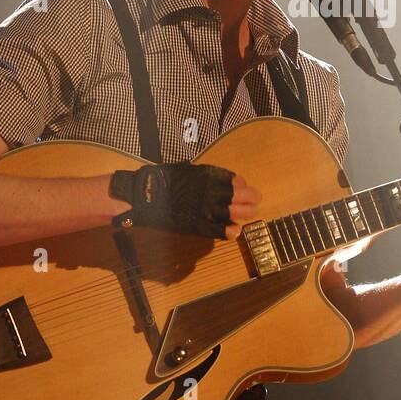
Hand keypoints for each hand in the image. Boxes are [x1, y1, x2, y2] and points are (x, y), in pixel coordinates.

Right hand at [110, 162, 261, 239]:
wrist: (143, 194)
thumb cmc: (161, 179)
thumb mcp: (183, 168)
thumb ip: (199, 173)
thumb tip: (212, 176)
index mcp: (205, 175)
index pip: (232, 179)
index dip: (242, 184)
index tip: (245, 186)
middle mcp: (207, 190)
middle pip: (237, 195)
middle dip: (251, 198)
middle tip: (258, 200)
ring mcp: (202, 208)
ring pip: (231, 211)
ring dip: (245, 213)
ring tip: (252, 214)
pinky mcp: (194, 224)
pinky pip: (215, 229)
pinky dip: (227, 231)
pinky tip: (235, 231)